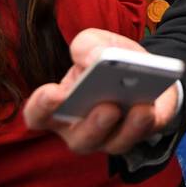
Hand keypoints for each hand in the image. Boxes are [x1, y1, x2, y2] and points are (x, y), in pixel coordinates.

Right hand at [24, 29, 179, 156]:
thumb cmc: (110, 58)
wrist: (147, 66)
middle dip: (93, 124)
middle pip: (79, 139)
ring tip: (133, 108)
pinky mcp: (139, 134)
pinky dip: (143, 124)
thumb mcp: (96, 43)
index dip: (41, 107)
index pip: (38, 115)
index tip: (53, 92)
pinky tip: (147, 108)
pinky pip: (139, 136)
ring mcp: (110, 137)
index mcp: (59, 106)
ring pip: (112, 143)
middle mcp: (80, 129)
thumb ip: (86, 46)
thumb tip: (92, 60)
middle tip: (106, 107)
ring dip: (123, 127)